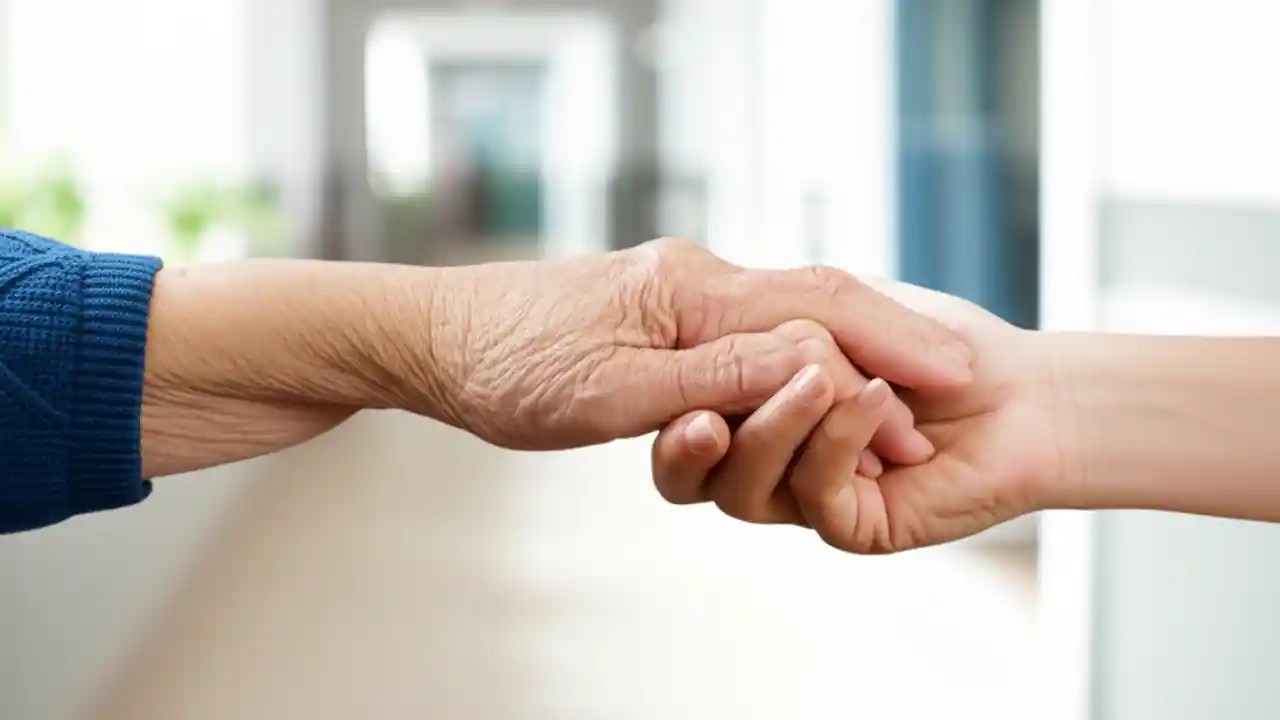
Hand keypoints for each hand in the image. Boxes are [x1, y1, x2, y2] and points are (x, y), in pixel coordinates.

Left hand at [425, 238, 970, 451]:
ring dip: (843, 364)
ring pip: (788, 321)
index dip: (892, 342)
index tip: (953, 378)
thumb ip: (716, 378)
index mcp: (691, 290)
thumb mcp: (611, 392)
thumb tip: (812, 361)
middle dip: (884, 353)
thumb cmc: (508, 368)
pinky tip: (818, 383)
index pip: (818, 307)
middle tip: (941, 405)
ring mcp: (681, 295)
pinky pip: (750, 335)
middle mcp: (696, 280)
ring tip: (891, 406)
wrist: (437, 339)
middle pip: (817, 305)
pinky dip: (794, 365)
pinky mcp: (664, 317)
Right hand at [651, 280, 1065, 553]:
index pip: (682, 414)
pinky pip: (815, 495)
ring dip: (773, 428)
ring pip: (743, 489)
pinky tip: (872, 397)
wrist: (1027, 391)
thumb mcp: (848, 308)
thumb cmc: (943, 350)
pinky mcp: (854, 527)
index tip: (679, 351)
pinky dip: (835, 440)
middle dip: (692, 432)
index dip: (670, 394)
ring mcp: (808, 497)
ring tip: (822, 376)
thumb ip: (777, 314)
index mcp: (758, 409)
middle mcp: (772, 461)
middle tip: (709, 399)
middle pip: (691, 466)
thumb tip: (706, 321)